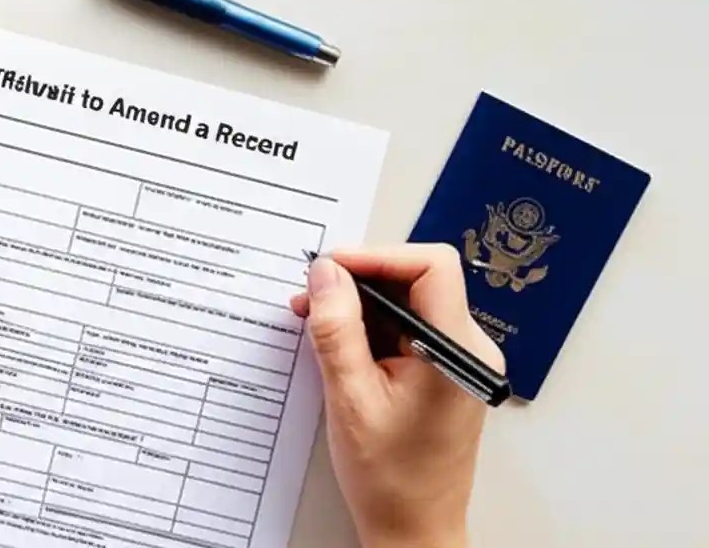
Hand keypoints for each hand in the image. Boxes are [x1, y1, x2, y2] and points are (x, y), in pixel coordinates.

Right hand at [290, 245, 503, 547]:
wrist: (413, 528)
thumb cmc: (391, 479)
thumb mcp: (351, 398)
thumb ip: (336, 330)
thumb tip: (324, 275)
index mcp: (457, 351)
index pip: (431, 267)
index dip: (377, 257)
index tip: (331, 267)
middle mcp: (467, 349)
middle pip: (417, 280)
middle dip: (360, 280)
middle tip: (311, 295)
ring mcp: (456, 359)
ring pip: (407, 302)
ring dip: (359, 305)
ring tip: (314, 321)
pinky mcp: (440, 369)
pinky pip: (405, 328)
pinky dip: (369, 327)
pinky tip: (336, 342)